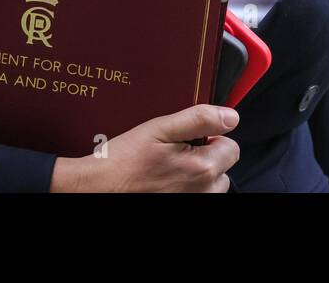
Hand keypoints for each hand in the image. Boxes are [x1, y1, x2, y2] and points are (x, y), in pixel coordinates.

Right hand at [50, 104, 239, 191]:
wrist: (97, 188)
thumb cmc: (123, 160)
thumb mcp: (160, 128)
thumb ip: (199, 119)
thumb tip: (230, 116)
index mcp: (202, 167)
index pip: (231, 147)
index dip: (212, 137)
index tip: (190, 140)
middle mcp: (202, 192)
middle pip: (223, 170)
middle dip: (207, 159)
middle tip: (175, 155)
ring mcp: (192, 204)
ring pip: (211, 188)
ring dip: (198, 177)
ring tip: (168, 170)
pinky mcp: (181, 211)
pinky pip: (196, 197)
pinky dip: (186, 190)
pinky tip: (165, 184)